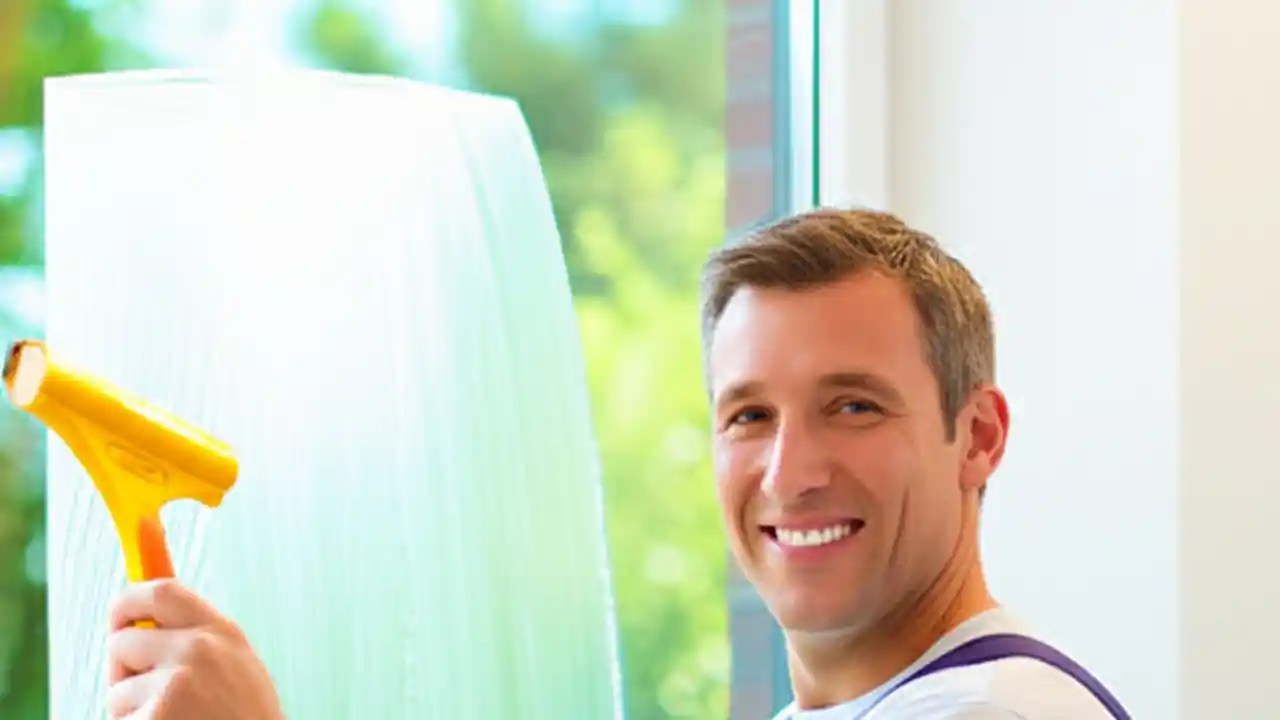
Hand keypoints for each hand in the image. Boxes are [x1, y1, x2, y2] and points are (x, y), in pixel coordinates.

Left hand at [105, 579, 282, 718]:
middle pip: (122, 641)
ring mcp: (175, 684)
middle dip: (121, 669)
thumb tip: (142, 623)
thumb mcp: (237, 668)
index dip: (129, 600)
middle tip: (142, 693)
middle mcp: (198, 649)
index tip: (118, 615)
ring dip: (132, 712)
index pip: (162, 592)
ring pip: (117, 691)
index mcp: (221, 633)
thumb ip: (199, 642)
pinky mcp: (155, 718)